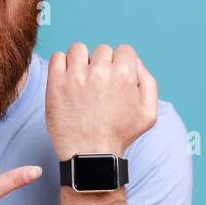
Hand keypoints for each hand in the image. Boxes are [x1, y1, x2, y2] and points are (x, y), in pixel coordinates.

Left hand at [46, 42, 157, 158]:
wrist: (90, 155)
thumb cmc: (119, 135)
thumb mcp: (148, 112)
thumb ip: (148, 81)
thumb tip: (135, 62)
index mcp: (125, 75)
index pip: (124, 50)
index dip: (120, 63)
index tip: (113, 78)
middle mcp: (100, 72)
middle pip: (102, 50)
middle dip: (101, 64)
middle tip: (97, 84)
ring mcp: (76, 76)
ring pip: (78, 49)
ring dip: (80, 61)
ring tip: (80, 79)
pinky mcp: (56, 84)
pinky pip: (57, 57)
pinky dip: (61, 64)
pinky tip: (66, 79)